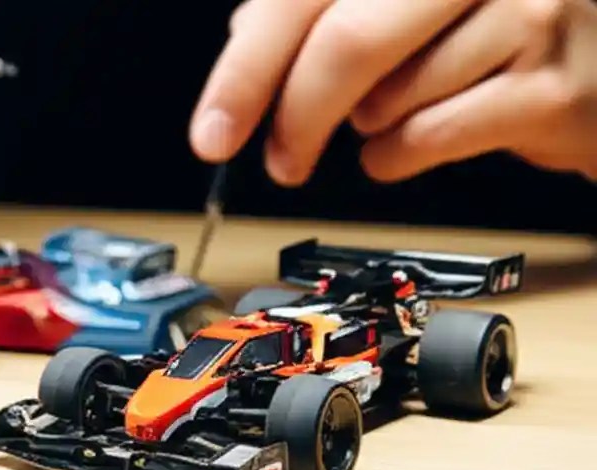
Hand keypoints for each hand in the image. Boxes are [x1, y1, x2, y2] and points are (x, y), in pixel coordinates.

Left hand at [190, 0, 596, 184]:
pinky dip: (396, 157)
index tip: (213, 130)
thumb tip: (244, 36)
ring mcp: (530, 13)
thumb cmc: (496, 23)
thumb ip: (329, 7)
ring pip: (389, 100)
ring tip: (394, 113)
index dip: (247, 68)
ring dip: (367, 129)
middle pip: (345, 44)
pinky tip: (409, 140)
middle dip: (294, 119)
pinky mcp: (552, 87)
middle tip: (279, 159)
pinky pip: (429, 138)